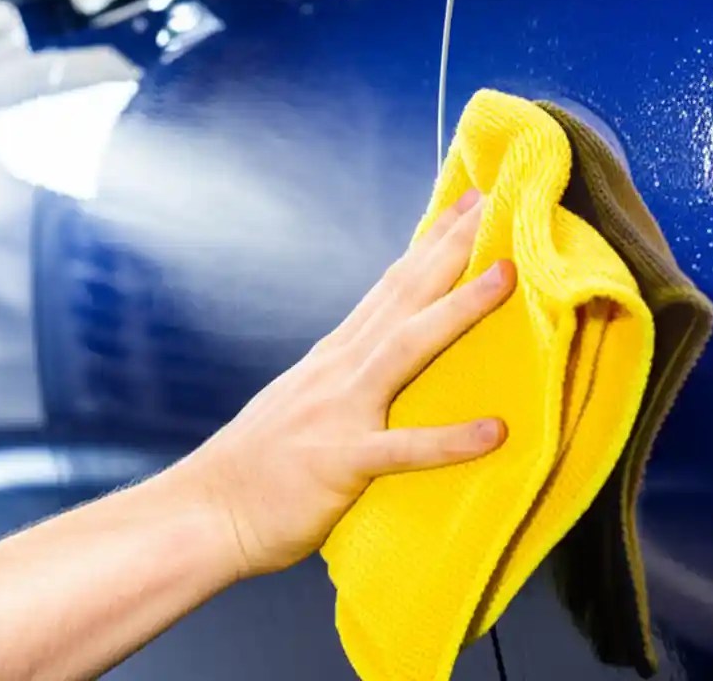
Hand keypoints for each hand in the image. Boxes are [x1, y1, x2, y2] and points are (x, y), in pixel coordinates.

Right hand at [182, 189, 514, 576]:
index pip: (390, 288)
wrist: (206, 512)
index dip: (431, 244)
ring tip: (507, 276)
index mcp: (333, 358)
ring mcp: (339, 413)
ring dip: (458, 310)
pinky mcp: (340, 463)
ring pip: (406, 349)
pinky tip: (493, 431)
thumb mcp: (303, 406)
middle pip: (403, 295)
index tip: (468, 204)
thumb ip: (345, 383)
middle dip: (451, 246)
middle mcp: (338, 371)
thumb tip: (384, 368)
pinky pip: (402, 450)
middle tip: (495, 200)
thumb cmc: (257, 469)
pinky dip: (448, 440)